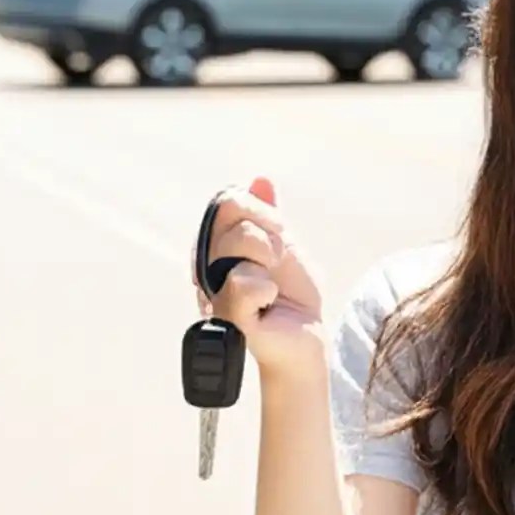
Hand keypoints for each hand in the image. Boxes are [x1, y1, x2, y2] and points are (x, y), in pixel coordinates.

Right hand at [191, 176, 326, 379]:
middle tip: (277, 265)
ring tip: (271, 287)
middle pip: (234, 216)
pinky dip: (266, 290)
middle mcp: (207, 264)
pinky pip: (244, 282)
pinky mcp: (223, 315)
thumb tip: (260, 180)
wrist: (306, 334)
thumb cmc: (292, 294)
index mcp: (220, 244)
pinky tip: (267, 304)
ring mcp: (212, 288)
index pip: (229, 202)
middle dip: (270, 237)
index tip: (280, 230)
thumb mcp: (285, 246)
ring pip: (238, 243)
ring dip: (269, 263)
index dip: (260, 210)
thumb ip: (268, 215)